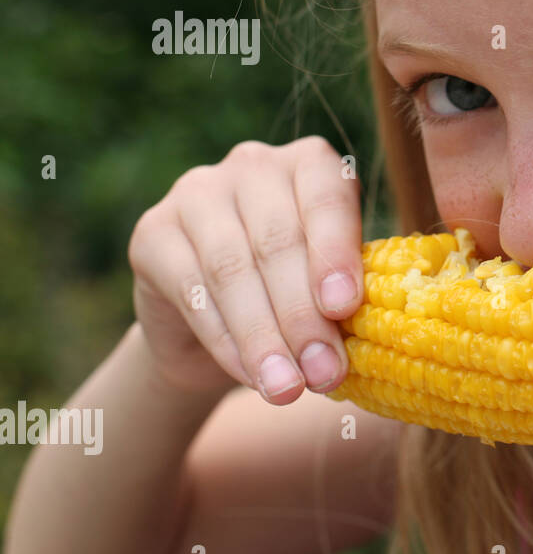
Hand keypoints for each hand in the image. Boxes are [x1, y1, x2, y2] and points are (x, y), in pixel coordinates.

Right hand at [127, 137, 361, 402]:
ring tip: (288, 388)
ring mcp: (196, 192)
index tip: (344, 308)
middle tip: (323, 373)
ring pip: (232, 270)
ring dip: (263, 338)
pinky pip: (191, 291)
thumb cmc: (296, 296)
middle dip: (303, 316)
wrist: (217, 325)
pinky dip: (225, 342)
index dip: (335, 254)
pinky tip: (251, 376)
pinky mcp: (152, 232)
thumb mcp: (330, 289)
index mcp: (311, 164)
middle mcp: (253, 165)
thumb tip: (359, 342)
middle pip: (278, 242)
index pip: (326, 197)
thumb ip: (344, 298)